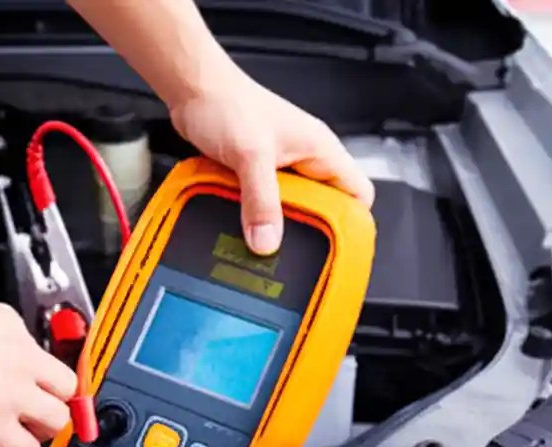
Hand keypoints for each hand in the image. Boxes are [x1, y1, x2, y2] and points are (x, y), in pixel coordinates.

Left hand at [169, 67, 374, 254]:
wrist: (193, 90)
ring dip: (274, 225)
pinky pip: (261, 204)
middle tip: (291, 252)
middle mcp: (304, 160)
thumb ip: (261, 200)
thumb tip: (268, 241)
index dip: (352, 223)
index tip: (336, 249)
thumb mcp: (251, 155)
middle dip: (306, 230)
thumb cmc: (228, 104)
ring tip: (261, 241)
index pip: (358, 193)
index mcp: (320, 150)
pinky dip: (252, 216)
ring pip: (288, 208)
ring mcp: (278, 168)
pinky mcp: (253, 173)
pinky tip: (240, 226)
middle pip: (322, 208)